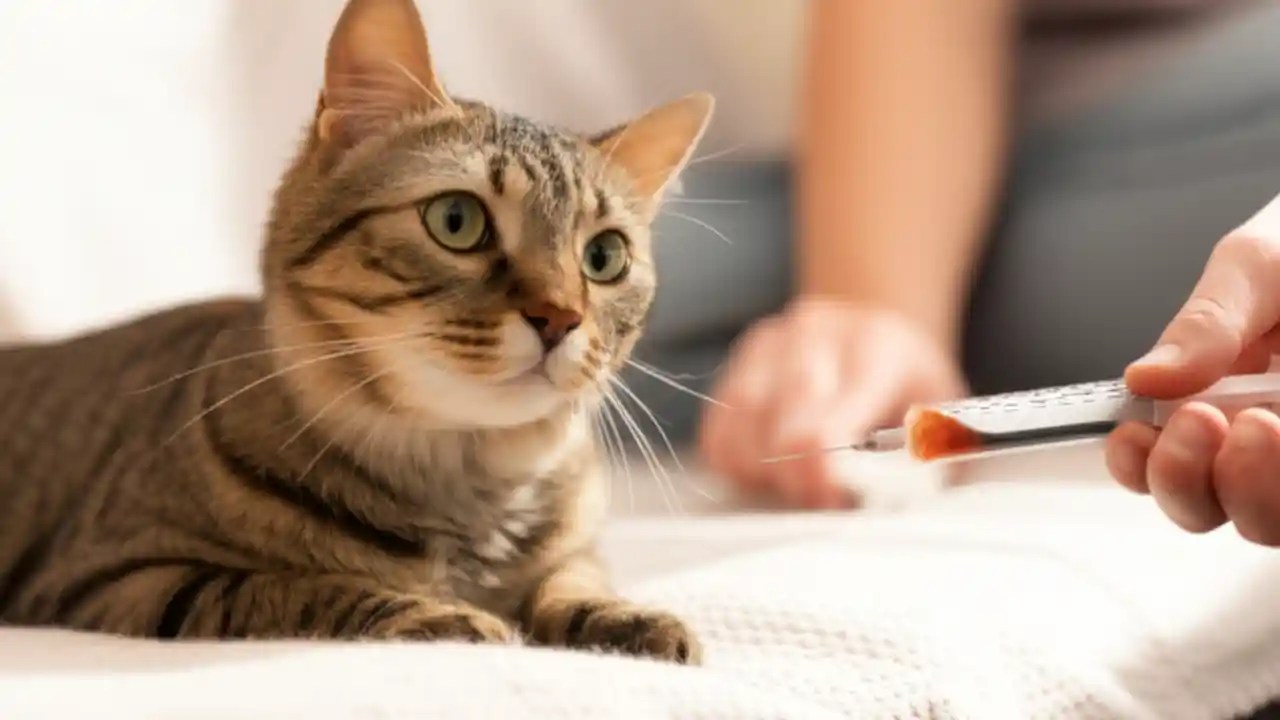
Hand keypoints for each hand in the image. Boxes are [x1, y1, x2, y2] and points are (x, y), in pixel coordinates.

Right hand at [698, 298, 965, 508]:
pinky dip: (736, 461)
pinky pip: (717, 430)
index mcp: (874, 346)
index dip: (821, 479)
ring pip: (739, 430)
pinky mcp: (736, 360)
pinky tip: (769, 466)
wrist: (880, 331)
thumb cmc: (912, 385)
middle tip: (821, 497)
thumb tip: (891, 496)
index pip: (824, 428)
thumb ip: (922, 456)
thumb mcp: (945, 415)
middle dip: (796, 480)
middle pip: (777, 431)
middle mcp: (813, 334)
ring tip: (798, 480)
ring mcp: (768, 344)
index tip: (834, 499)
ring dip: (763, 472)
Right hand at [1106, 192, 1279, 544]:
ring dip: (1248, 491)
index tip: (1132, 438)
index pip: (1154, 461)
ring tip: (1259, 425)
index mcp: (1213, 396)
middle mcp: (1255, 438)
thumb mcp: (1255, 265)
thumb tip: (1144, 377)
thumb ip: (1202, 322)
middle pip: (1203, 507)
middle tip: (1199, 422)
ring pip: (1262, 522)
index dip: (1135, 466)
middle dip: (1185, 481)